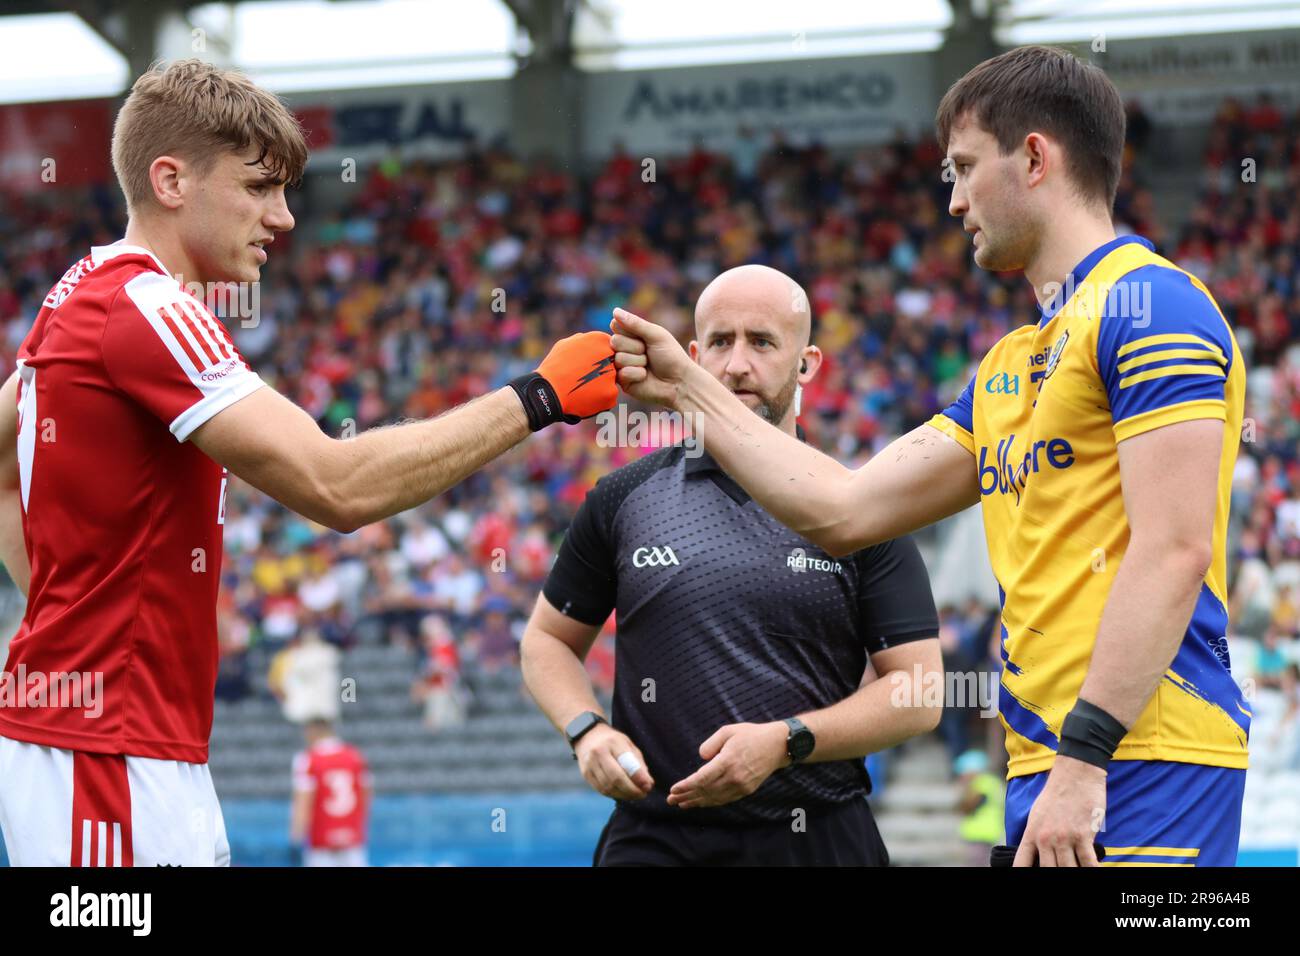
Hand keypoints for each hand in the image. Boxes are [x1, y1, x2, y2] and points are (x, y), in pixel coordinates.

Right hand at [511, 331, 616, 429]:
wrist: (549, 391)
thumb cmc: (555, 367)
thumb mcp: (567, 344)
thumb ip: (584, 342)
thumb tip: (592, 342)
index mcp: (601, 339)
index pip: (608, 350)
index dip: (597, 360)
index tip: (585, 367)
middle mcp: (610, 355)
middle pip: (612, 365)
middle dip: (601, 373)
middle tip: (584, 379)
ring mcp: (613, 374)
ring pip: (611, 381)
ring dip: (601, 386)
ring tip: (582, 389)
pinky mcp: (612, 393)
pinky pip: (609, 396)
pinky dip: (600, 400)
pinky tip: (585, 398)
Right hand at [574, 723, 654, 800]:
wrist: (588, 736)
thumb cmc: (613, 742)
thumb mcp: (628, 745)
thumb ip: (638, 763)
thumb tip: (648, 784)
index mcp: (613, 742)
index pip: (627, 762)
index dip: (638, 777)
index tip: (649, 786)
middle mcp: (599, 752)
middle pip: (616, 778)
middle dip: (632, 790)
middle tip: (643, 794)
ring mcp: (590, 764)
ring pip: (608, 787)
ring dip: (623, 795)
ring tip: (634, 795)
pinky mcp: (585, 774)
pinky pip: (601, 790)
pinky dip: (613, 794)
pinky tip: (622, 793)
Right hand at [609, 308, 696, 410]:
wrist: (679, 381)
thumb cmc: (671, 356)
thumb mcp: (656, 335)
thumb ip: (635, 323)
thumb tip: (614, 311)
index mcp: (630, 335)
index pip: (615, 325)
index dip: (630, 331)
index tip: (645, 338)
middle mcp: (623, 349)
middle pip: (615, 341)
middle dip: (636, 347)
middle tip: (648, 353)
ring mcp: (621, 366)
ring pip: (619, 358)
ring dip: (638, 362)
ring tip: (648, 366)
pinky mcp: (622, 382)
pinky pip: (622, 373)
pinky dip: (637, 374)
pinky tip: (645, 377)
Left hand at [667, 721, 788, 808]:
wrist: (777, 746)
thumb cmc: (750, 735)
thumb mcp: (728, 731)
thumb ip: (711, 744)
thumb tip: (701, 758)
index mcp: (728, 761)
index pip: (702, 778)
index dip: (686, 786)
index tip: (674, 789)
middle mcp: (734, 777)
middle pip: (705, 791)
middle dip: (686, 796)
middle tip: (670, 800)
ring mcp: (741, 786)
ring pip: (714, 798)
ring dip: (696, 802)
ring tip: (681, 804)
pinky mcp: (746, 791)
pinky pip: (724, 799)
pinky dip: (710, 802)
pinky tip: (700, 802)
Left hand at [1013, 755, 1106, 866]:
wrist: (1075, 774)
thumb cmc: (1057, 793)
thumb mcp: (1038, 814)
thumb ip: (1037, 835)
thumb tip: (1038, 855)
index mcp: (1032, 833)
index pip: (1021, 863)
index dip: (1023, 874)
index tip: (1028, 880)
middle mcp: (1045, 838)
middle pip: (1048, 870)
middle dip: (1055, 874)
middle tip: (1062, 872)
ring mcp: (1064, 838)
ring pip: (1069, 869)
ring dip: (1074, 872)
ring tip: (1077, 870)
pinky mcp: (1083, 836)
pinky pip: (1088, 863)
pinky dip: (1092, 869)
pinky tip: (1094, 870)